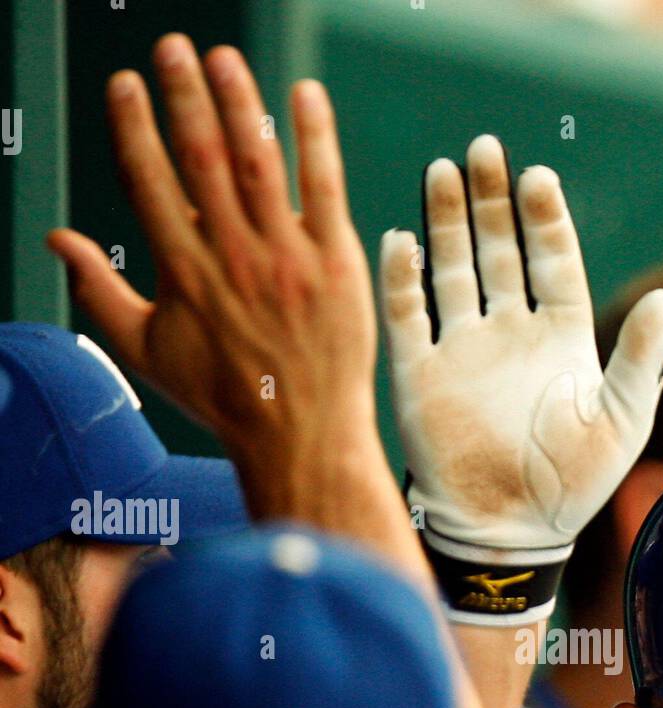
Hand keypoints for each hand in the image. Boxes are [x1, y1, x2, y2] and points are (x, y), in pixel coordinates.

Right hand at [47, 35, 395, 546]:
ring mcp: (287, 259)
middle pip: (202, 157)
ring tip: (223, 59)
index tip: (124, 84)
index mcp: (183, 273)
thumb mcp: (147, 352)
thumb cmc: (225, 398)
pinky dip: (315, 138)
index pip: (149, 181)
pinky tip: (306, 94)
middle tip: (173, 48)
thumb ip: (97, 293)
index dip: (134, 127)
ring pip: (259, 162)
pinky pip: (325, 188)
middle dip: (184, 95)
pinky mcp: (336, 264)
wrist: (302, 436)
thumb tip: (56, 241)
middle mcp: (232, 258)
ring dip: (241, 102)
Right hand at [379, 134, 662, 554]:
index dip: (544, 219)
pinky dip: (401, 278)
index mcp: (560, 337)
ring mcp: (463, 350)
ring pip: (451, 270)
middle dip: (490, 202)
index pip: (552, 260)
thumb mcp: (620, 420)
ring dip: (445, 223)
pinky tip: (400, 238)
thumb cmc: (574, 484)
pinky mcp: (421, 374)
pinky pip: (407, 315)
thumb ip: (639, 357)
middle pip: (499, 251)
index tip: (537, 178)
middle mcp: (510, 333)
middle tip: (484, 151)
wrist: (510, 533)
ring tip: (443, 171)